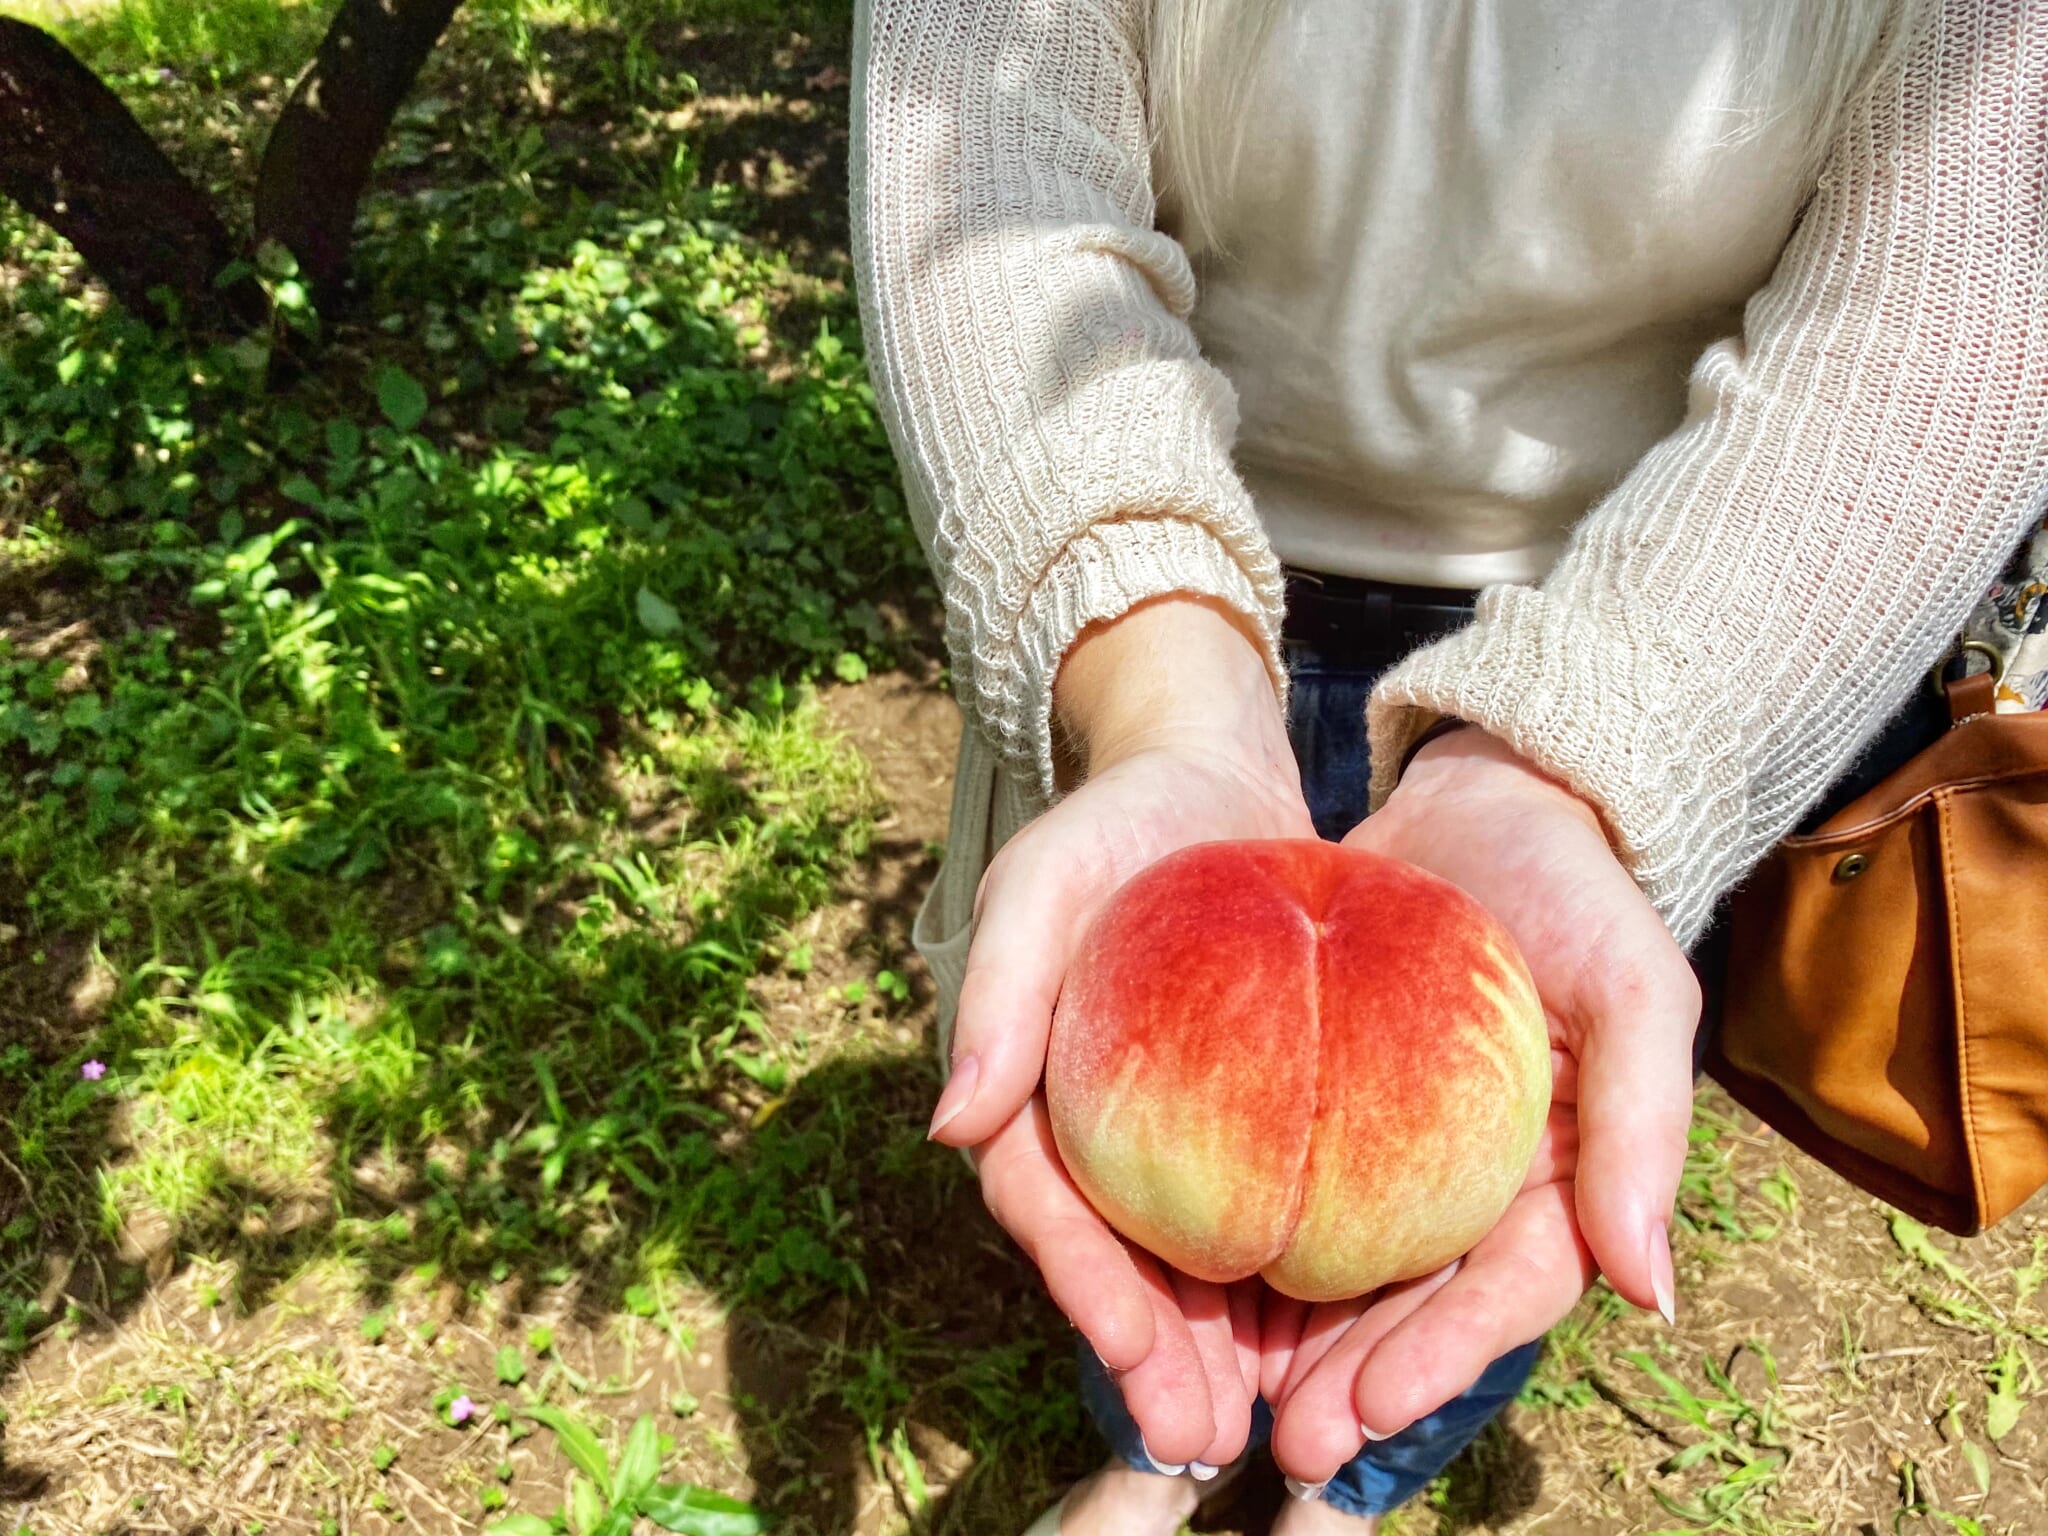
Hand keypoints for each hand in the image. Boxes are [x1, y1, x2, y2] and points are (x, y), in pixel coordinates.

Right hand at [930, 596, 1310, 1469]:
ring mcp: (1170, 1129)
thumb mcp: (1044, 881)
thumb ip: (996, 990)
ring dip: (1218, 1346)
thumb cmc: (1112, 822)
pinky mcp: (1244, 1112)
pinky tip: (1333, 1333)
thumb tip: (948, 1125)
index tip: (1136, 1356)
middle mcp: (1095, 1128)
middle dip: (1154, 1359)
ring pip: (1190, 1256)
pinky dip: (1286, 1273)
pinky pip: (1262, 1201)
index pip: (1046, 1206)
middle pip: (1119, 1261)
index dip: (1083, 1287)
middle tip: (1203, 1440)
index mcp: (1029, 1092)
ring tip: (1268, 1427)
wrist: (1205, 776)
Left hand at [1262, 725, 1701, 1481]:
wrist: (1483, 802)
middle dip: (1353, 1383)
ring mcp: (1403, 1150)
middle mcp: (1478, 1185)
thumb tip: (1650, 1297)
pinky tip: (1190, 1287)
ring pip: (1346, 1270)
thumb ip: (1644, 1128)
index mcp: (1561, 1180)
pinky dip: (1249, 1243)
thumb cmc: (1576, 891)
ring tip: (1225, 1400)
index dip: (1439, 1359)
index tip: (1363, 1409)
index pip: (1504, 1295)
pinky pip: (1288, 1186)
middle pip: (1415, 1306)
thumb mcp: (1634, 987)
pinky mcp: (1332, 1104)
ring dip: (1294, 1343)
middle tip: (1279, 1442)